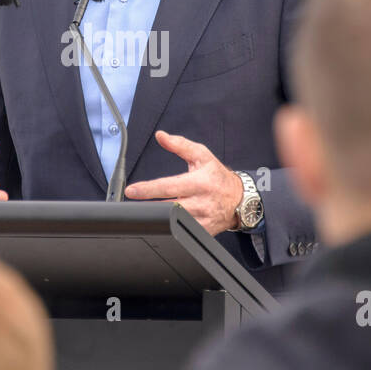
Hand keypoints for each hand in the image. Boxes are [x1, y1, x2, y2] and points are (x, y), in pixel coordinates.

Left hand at [124, 130, 243, 234]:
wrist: (239, 198)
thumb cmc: (218, 176)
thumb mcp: (202, 156)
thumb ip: (180, 145)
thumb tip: (161, 136)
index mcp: (200, 182)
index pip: (169, 186)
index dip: (148, 189)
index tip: (131, 191)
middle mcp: (201, 202)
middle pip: (168, 208)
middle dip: (148, 208)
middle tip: (132, 206)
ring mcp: (203, 219)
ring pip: (174, 222)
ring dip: (158, 219)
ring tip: (145, 214)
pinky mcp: (204, 231)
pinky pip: (183, 233)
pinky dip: (170, 229)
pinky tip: (161, 224)